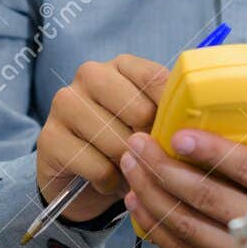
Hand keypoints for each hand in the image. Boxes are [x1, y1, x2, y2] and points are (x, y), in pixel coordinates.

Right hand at [35, 56, 167, 222]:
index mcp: (121, 65)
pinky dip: (110, 182)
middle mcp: (89, 75)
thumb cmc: (125, 145)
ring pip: (118, 141)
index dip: (173, 111)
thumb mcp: (151, 126)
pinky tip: (106, 179)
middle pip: (138, 110)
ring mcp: (65, 104)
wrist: (81, 179)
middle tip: (149, 156)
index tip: (182, 135)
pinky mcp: (49, 137)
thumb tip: (197, 127)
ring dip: (130, 166)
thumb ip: (171, 116)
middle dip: (150, 143)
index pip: (156, 78)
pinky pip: (98, 167)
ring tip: (128, 169)